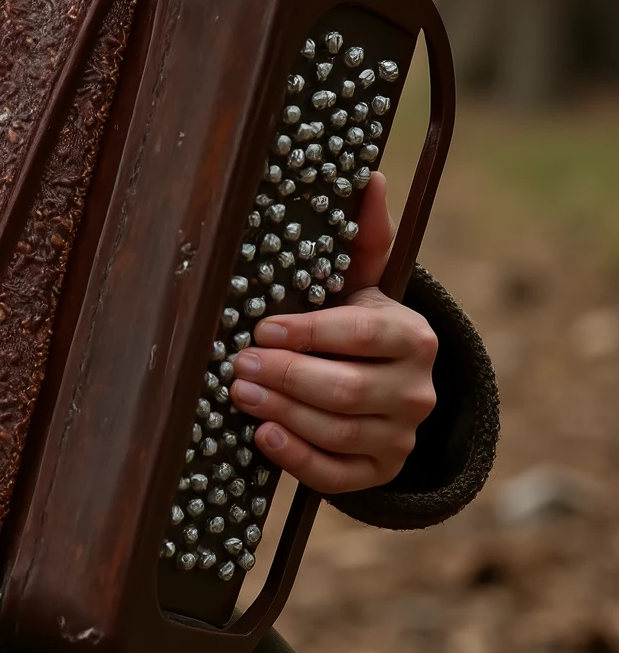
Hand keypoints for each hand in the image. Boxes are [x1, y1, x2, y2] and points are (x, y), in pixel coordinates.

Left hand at [226, 173, 436, 492]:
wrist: (383, 384)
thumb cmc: (356, 321)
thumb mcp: (363, 279)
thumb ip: (364, 234)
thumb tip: (367, 176)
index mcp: (413, 336)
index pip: (359, 337)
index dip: (308, 334)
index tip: (261, 328)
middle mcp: (417, 390)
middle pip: (345, 390)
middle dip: (284, 376)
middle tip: (236, 363)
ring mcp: (401, 436)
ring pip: (338, 432)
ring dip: (281, 413)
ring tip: (237, 391)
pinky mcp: (381, 472)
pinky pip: (339, 476)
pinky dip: (297, 458)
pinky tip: (263, 436)